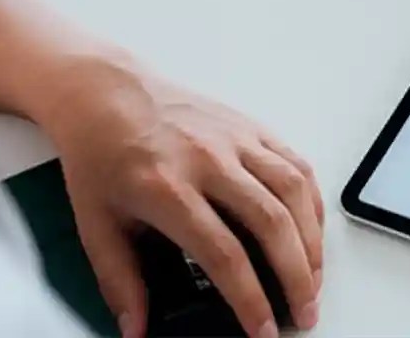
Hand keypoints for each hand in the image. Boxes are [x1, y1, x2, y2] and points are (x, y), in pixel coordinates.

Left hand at [36, 60, 324, 337]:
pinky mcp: (251, 127)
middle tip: (303, 312)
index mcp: (165, 188)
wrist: (106, 94)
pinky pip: (296, 165)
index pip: (222, 253)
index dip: (249, 298)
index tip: (263, 329)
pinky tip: (311, 231)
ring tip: (313, 279)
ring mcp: (235, 140)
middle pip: (270, 223)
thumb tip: (137, 330)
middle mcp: (207, 160)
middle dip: (295, 276)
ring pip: (292, 192)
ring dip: (312, 241)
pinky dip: (312, 203)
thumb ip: (120, 282)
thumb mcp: (96, 225)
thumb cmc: (101, 157)